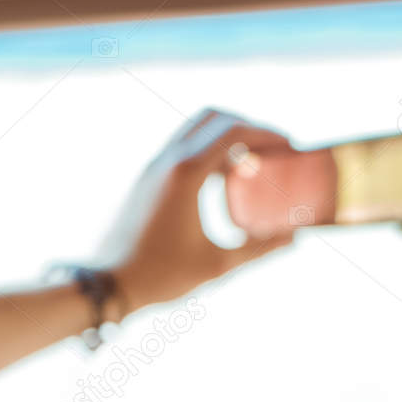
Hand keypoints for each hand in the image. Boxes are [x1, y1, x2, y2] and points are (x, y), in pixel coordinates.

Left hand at [98, 108, 303, 314]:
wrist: (109, 283)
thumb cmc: (160, 276)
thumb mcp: (217, 265)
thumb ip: (258, 248)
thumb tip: (292, 238)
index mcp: (186, 173)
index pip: (233, 130)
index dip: (267, 133)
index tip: (289, 148)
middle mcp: (167, 161)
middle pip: (215, 118)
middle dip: (248, 127)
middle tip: (272, 151)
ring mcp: (153, 167)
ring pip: (195, 130)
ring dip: (226, 139)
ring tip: (251, 168)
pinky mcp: (146, 178)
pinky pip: (182, 149)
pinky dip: (207, 153)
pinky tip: (223, 184)